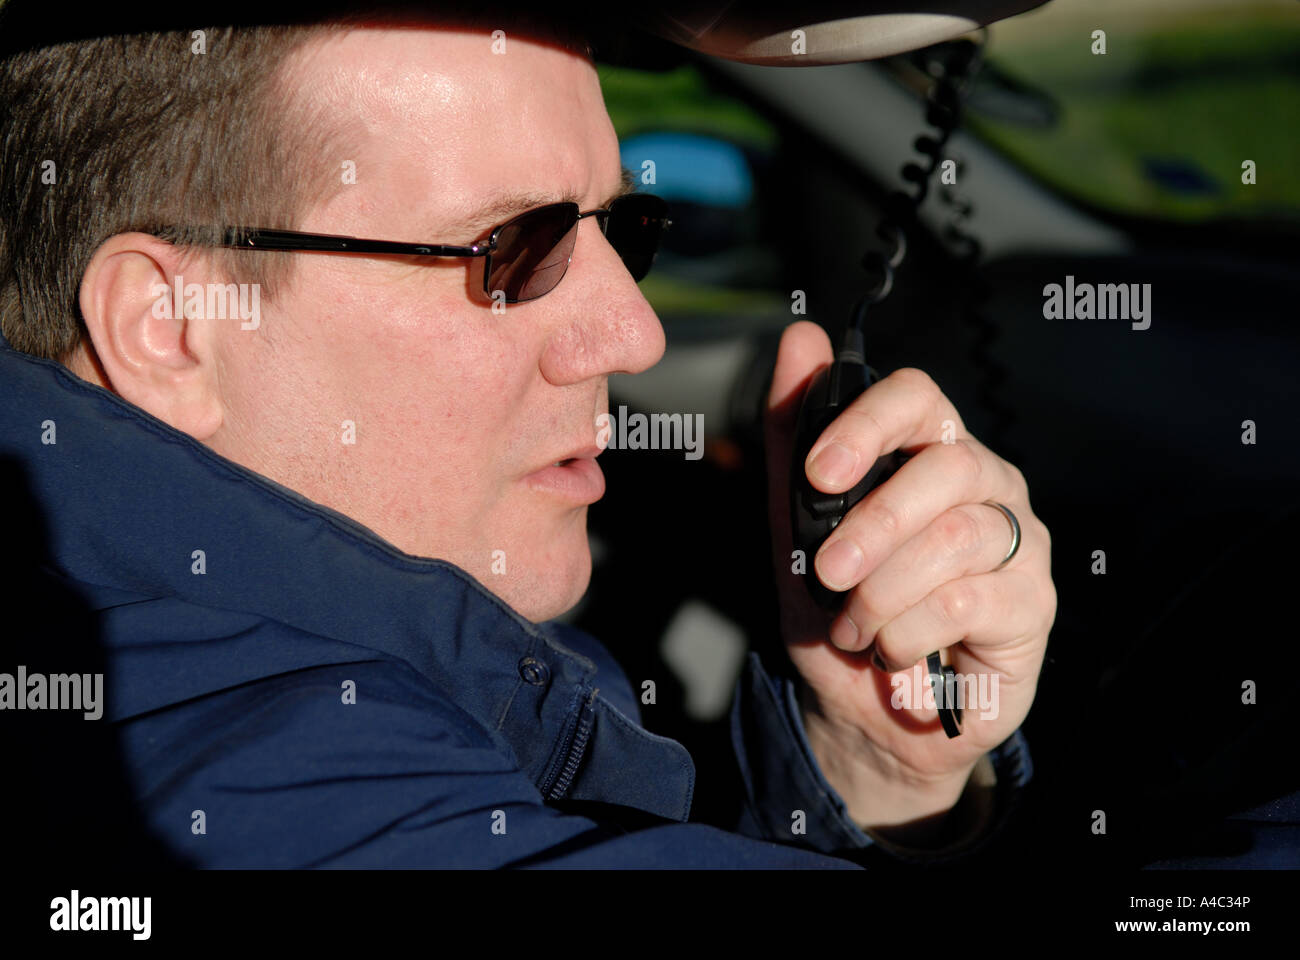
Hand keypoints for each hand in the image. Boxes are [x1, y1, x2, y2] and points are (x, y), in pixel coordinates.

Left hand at [765, 322, 1054, 836]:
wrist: (865, 711)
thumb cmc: (839, 611)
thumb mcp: (793, 530)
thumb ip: (793, 440)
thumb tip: (800, 337)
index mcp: (927, 452)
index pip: (918, 396)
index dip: (869, 424)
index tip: (818, 472)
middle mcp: (985, 483)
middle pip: (947, 464)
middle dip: (873, 524)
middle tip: (825, 572)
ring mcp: (1018, 540)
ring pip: (958, 536)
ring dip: (884, 590)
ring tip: (852, 627)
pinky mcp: (1034, 604)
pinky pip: (971, 600)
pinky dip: (910, 632)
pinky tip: (893, 652)